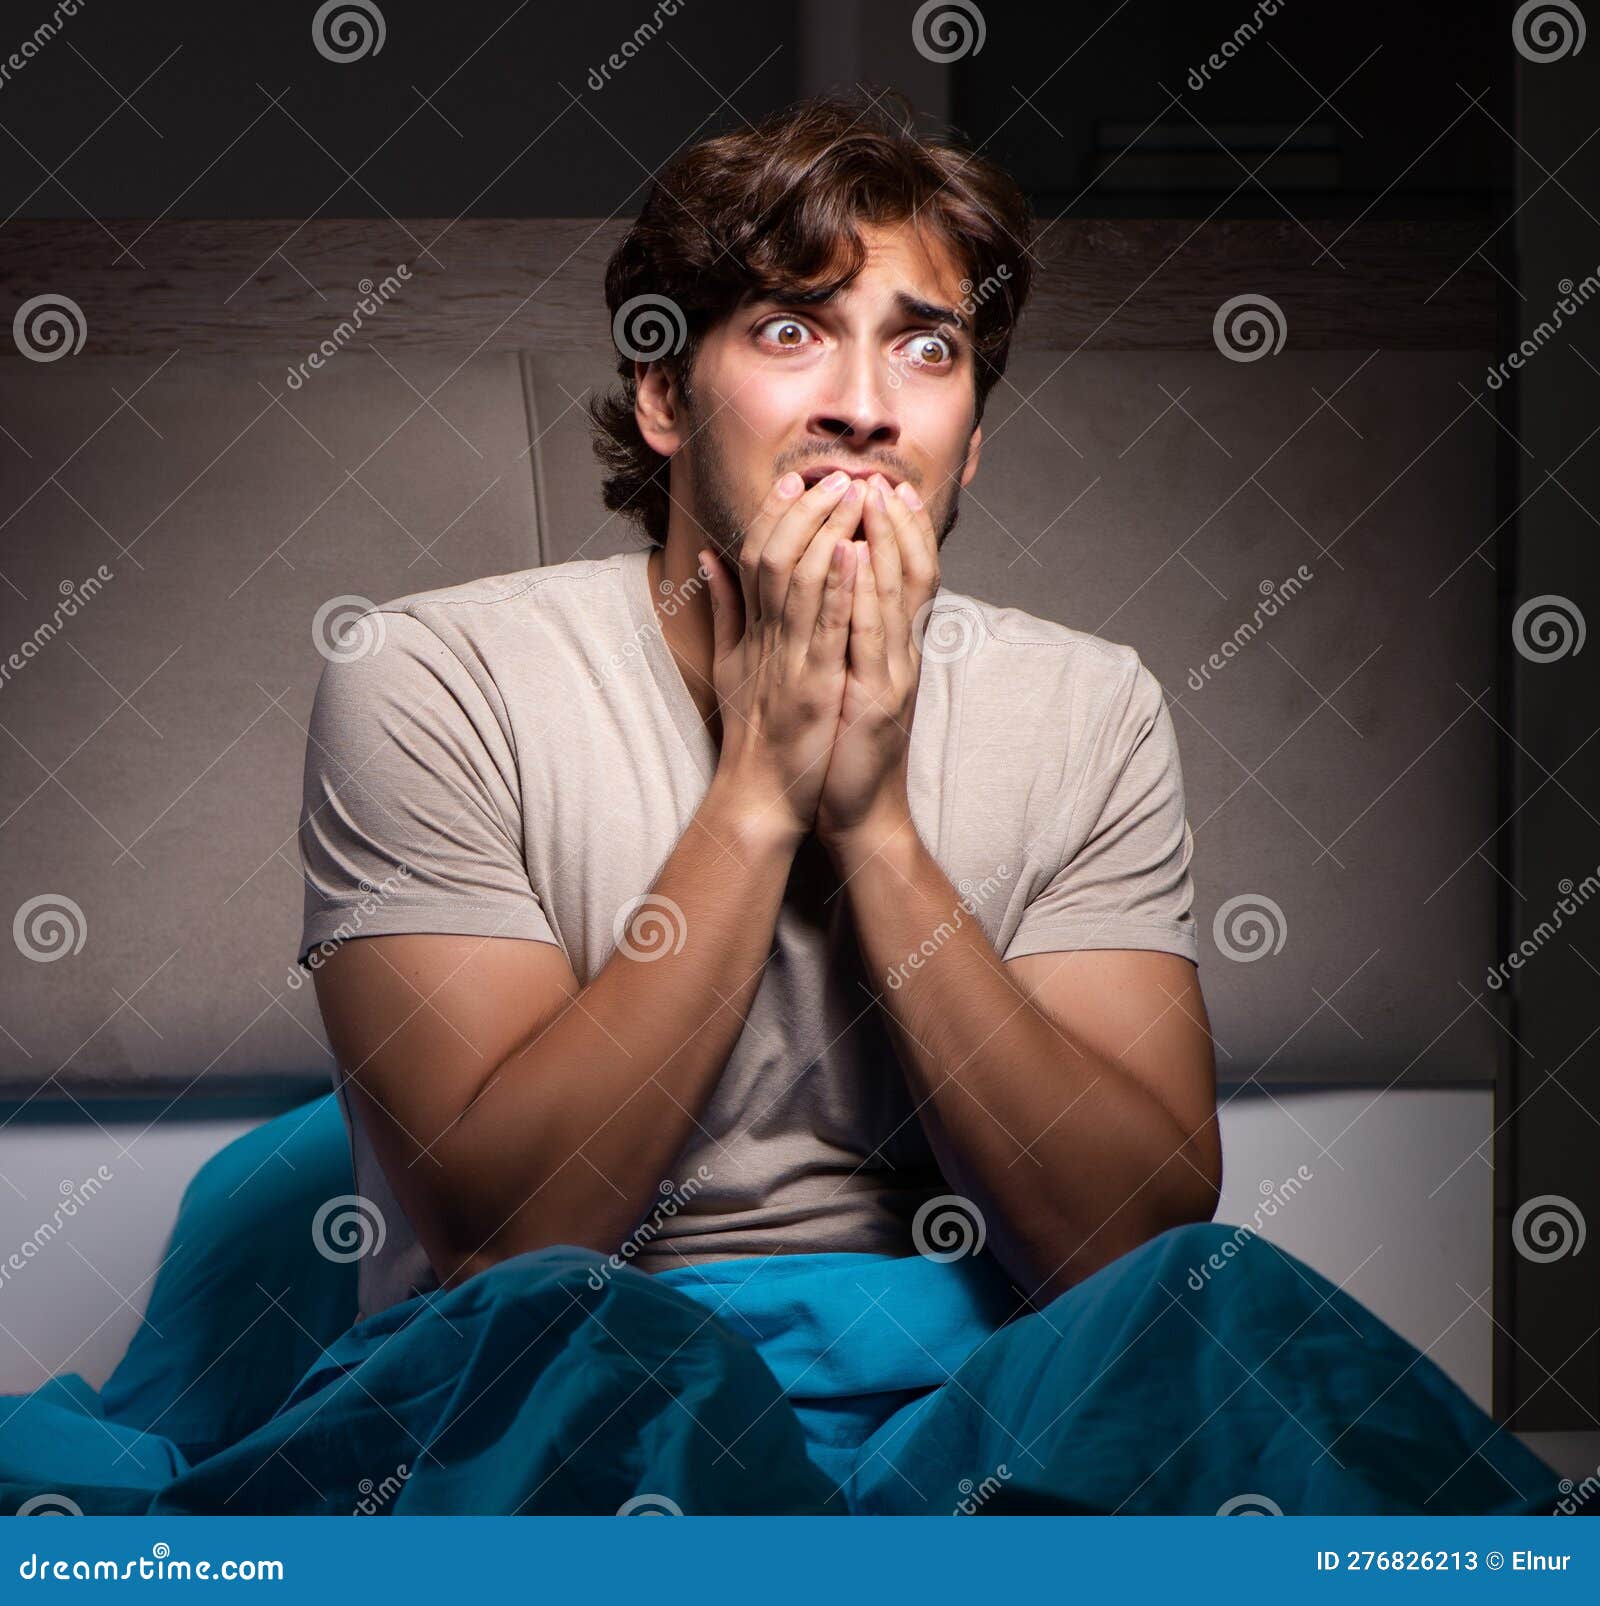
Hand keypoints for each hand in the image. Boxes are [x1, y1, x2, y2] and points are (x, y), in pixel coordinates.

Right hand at [699, 470, 864, 846]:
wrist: (760, 793)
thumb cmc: (754, 733)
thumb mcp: (732, 663)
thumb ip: (724, 609)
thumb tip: (708, 558)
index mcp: (754, 630)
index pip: (757, 557)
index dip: (775, 515)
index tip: (793, 480)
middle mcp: (767, 637)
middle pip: (776, 556)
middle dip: (804, 511)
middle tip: (831, 473)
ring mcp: (789, 660)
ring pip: (800, 582)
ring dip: (826, 532)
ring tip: (850, 493)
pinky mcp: (813, 685)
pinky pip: (824, 628)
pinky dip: (836, 588)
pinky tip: (853, 552)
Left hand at [815, 473, 941, 853]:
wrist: (855, 810)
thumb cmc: (843, 745)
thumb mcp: (843, 681)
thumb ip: (838, 636)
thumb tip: (827, 596)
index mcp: (891, 648)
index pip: (907, 576)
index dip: (902, 531)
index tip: (887, 488)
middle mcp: (900, 654)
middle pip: (911, 574)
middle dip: (898, 523)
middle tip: (884, 478)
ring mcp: (891, 674)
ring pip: (895, 595)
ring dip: (885, 542)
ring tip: (872, 497)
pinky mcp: (875, 697)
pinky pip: (868, 636)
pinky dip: (862, 593)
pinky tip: (852, 558)